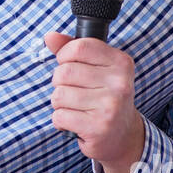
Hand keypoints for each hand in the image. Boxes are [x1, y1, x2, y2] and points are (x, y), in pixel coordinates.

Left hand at [43, 31, 145, 172]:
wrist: (122, 136)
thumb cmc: (104, 97)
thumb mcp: (95, 69)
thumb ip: (72, 50)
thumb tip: (49, 36)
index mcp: (121, 63)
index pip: (79, 47)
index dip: (64, 55)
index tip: (67, 64)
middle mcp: (119, 83)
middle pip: (64, 72)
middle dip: (60, 83)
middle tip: (73, 92)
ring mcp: (110, 106)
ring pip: (59, 95)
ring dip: (59, 103)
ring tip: (75, 108)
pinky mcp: (98, 128)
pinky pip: (60, 116)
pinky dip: (60, 120)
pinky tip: (75, 122)